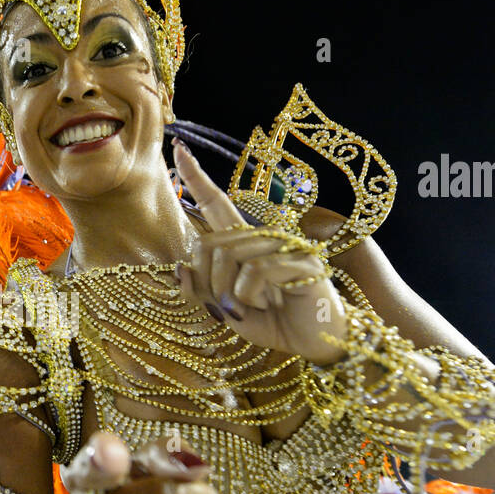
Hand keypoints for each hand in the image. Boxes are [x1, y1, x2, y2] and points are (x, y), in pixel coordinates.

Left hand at [172, 139, 349, 365]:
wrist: (316, 342)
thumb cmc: (275, 323)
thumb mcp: (228, 310)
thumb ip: (203, 291)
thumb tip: (178, 269)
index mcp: (246, 243)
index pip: (217, 205)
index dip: (197, 179)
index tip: (179, 151)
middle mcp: (265, 236)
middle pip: (211, 244)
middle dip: (208, 283)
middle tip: (228, 307)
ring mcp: (286, 246)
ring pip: (231, 256)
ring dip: (229, 293)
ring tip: (250, 309)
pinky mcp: (302, 262)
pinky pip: (255, 271)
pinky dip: (248, 296)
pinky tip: (264, 305)